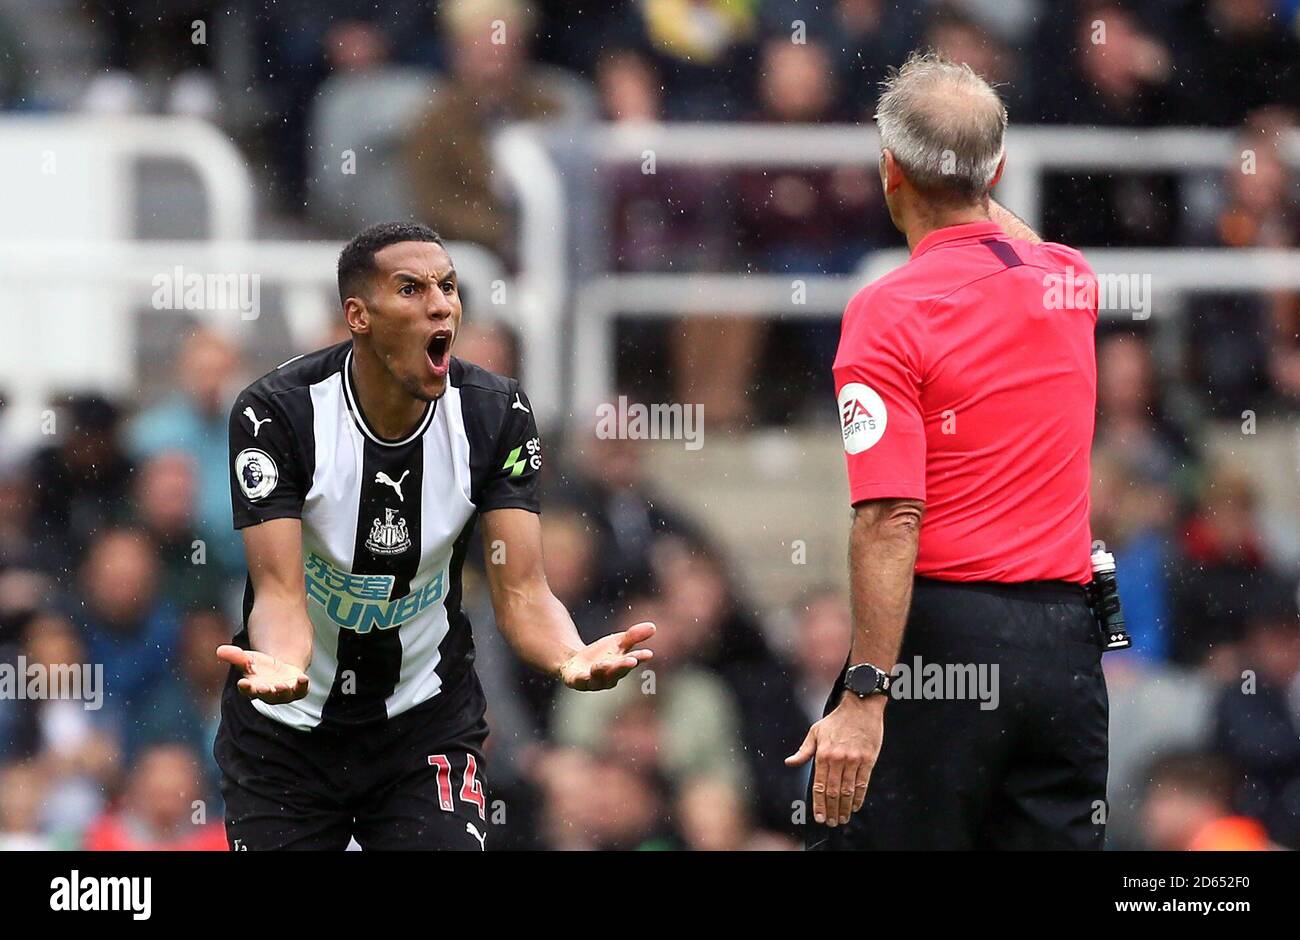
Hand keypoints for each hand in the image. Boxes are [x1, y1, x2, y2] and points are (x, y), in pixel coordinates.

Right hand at [217, 645, 309, 703]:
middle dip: (264, 691)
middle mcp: (268, 694)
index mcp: (253, 688)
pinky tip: (303, 678)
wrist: (281, 671)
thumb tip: (219, 650)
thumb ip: (235, 656)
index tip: (242, 682)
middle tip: (263, 687)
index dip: (245, 687)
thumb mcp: (249, 659)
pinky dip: (302, 685)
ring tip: (281, 685)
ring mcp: (283, 693)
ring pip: (282, 695)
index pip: (247, 690)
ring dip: (282, 690)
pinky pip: (301, 690)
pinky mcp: (297, 690)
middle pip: (265, 695)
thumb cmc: (261, 668)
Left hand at [558, 622, 654, 690]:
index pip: (633, 662)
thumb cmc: (602, 654)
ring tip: (606, 663)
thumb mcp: (618, 642)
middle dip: (623, 666)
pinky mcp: (577, 681)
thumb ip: (634, 636)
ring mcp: (593, 681)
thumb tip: (653, 626)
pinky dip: (582, 678)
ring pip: (599, 677)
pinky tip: (585, 674)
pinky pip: (580, 681)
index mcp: (622, 667)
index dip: (640, 658)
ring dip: (603, 670)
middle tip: (632, 660)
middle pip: (617, 671)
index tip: (648, 653)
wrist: (576, 663)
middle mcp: (610, 677)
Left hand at [786, 694, 884, 826]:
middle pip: (834, 792)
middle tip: (831, 822)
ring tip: (842, 818)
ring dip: (845, 807)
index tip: (819, 816)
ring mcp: (854, 760)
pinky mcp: (868, 759)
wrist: (860, 707)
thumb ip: (803, 751)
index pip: (819, 785)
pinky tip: (855, 806)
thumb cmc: (836, 720)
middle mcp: (838, 759)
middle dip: (831, 810)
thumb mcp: (815, 732)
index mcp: (823, 754)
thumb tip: (789, 763)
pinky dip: (859, 797)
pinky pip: (863, 783)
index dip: (819, 804)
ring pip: (848, 790)